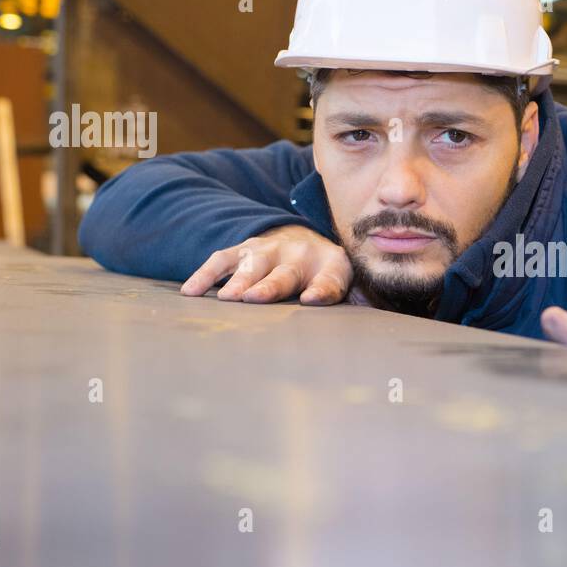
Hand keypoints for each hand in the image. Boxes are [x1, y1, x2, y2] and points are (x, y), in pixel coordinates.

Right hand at [180, 224, 352, 305]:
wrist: (303, 238)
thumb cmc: (326, 274)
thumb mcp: (347, 284)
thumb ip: (357, 302)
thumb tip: (376, 328)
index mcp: (332, 264)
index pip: (330, 279)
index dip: (322, 289)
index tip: (312, 300)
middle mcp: (299, 253)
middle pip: (284, 273)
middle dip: (270, 286)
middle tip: (256, 299)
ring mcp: (268, 250)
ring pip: (252, 265)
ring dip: (240, 281)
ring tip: (228, 298)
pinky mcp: (243, 250)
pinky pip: (221, 261)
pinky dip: (205, 275)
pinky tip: (191, 292)